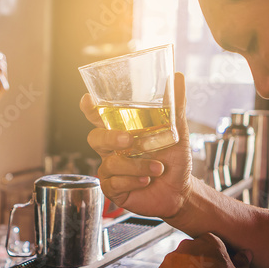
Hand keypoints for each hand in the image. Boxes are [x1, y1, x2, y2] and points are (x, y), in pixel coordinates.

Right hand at [81, 72, 193, 218]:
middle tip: (128, 140)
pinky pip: (114, 183)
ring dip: (136, 166)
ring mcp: (111, 170)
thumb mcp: (177, 131)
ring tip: (157, 168)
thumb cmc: (174, 159)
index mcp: (122, 131)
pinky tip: (146, 180)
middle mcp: (113, 149)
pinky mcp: (113, 189)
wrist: (181, 190)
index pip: (99, 117)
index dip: (89, 109)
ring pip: (110, 164)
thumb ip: (175, 106)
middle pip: (95, 138)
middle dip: (109, 138)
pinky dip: (133, 180)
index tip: (88, 100)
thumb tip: (177, 77)